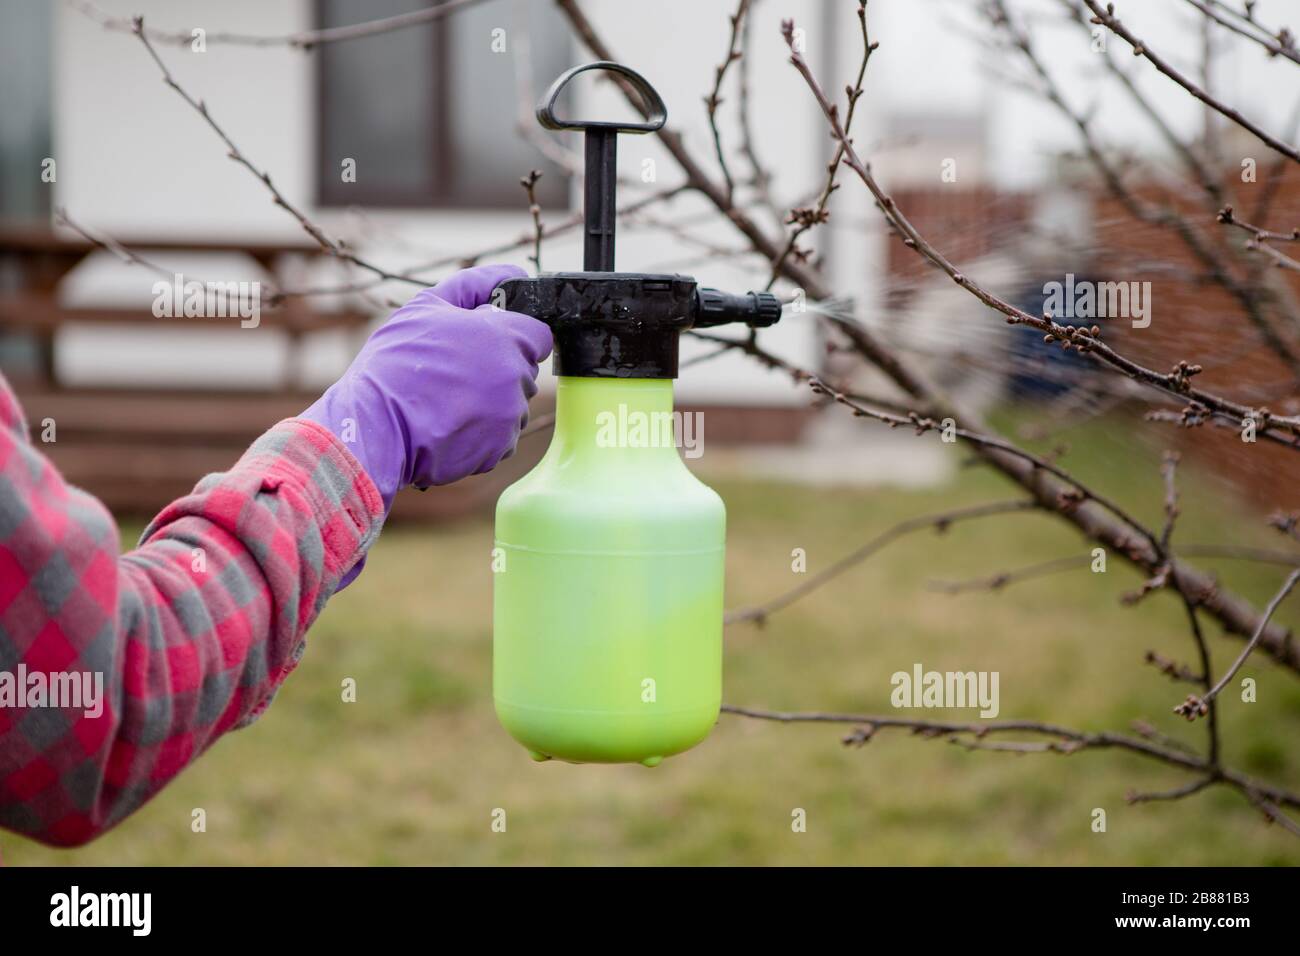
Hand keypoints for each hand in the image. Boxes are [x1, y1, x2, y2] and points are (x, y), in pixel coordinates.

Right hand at [302, 264, 551, 515]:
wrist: (373, 426)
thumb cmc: (395, 363)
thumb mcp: (427, 307)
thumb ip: (474, 284)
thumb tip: (513, 274)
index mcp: (505, 338)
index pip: (539, 335)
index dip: (514, 336)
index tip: (487, 344)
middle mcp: (516, 377)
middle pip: (524, 371)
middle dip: (499, 370)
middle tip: (456, 374)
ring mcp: (510, 416)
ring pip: (513, 405)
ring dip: (491, 402)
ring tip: (446, 402)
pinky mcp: (500, 449)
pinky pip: (501, 437)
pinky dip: (482, 433)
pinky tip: (448, 425)